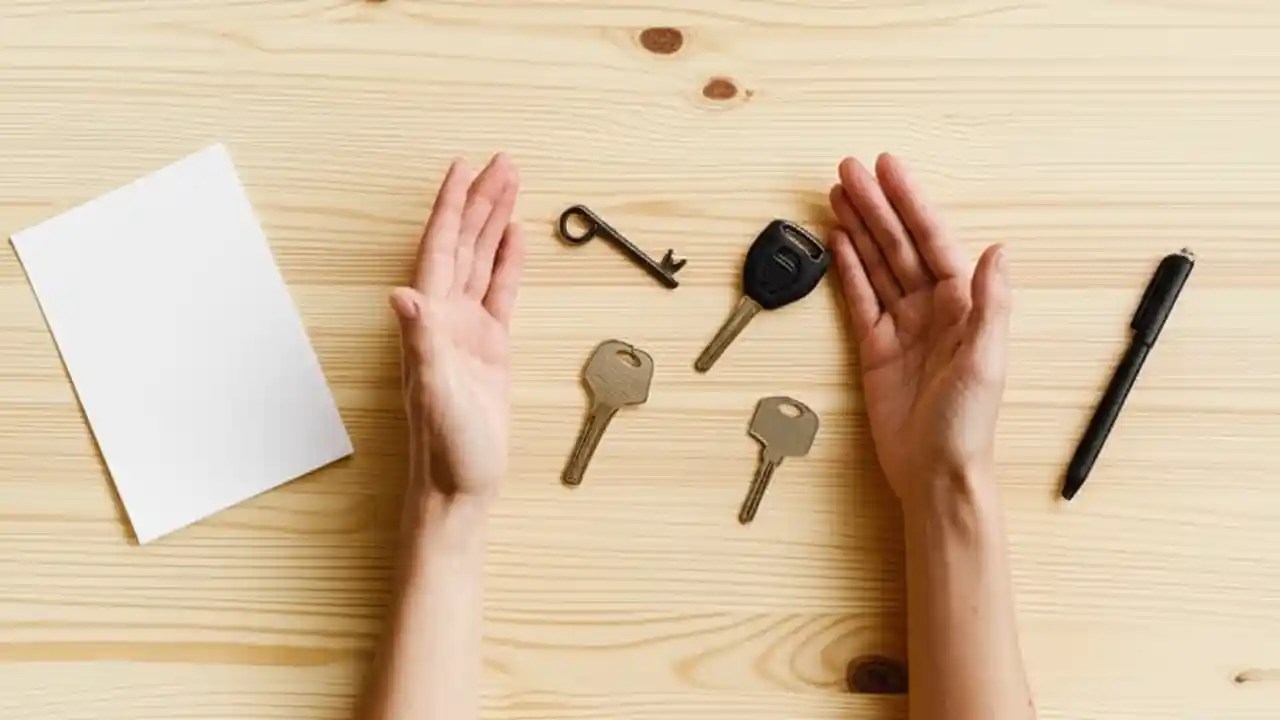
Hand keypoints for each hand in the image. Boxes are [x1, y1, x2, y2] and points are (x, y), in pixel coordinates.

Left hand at [389, 154, 524, 501]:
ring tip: (512, 187)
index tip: (464, 169)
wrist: (459, 489)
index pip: (441, 250)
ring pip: (483, 262)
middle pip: (465, 245)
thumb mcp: (437, 395)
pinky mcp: (490, 351)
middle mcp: (446, 320)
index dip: (451, 208)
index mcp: (432, 322)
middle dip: (481, 202)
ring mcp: (469, 333)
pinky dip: (509, 264)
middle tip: (504, 163)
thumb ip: (422, 342)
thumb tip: (401, 294)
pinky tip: (517, 240)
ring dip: (495, 224)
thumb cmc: (447, 451)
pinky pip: (500, 294)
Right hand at [828, 154, 1010, 507]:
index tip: (889, 169)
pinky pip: (859, 298)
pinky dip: (848, 268)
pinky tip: (837, 241)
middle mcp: (934, 308)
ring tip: (837, 193)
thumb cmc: (966, 425)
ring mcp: (903, 326)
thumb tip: (998, 249)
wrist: (935, 473)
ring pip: (878, 263)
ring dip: (859, 227)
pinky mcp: (876, 348)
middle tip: (849, 169)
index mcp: (964, 305)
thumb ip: (991, 303)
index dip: (911, 202)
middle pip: (900, 244)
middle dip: (876, 205)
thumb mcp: (986, 360)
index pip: (932, 240)